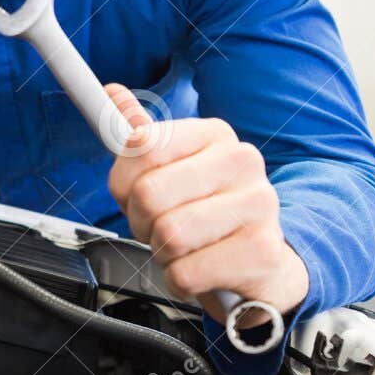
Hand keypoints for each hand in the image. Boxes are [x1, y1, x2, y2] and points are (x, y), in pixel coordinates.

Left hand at [105, 83, 308, 328]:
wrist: (262, 264)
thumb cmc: (209, 217)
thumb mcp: (173, 173)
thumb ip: (143, 138)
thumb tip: (112, 93)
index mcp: (215, 134)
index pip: (140, 146)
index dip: (124, 185)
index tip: (140, 197)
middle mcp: (242, 161)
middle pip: (149, 194)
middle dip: (143, 224)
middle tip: (162, 230)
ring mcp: (257, 205)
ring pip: (168, 236)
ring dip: (164, 255)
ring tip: (187, 250)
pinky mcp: (261, 252)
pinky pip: (185, 273)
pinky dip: (181, 281)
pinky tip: (202, 272)